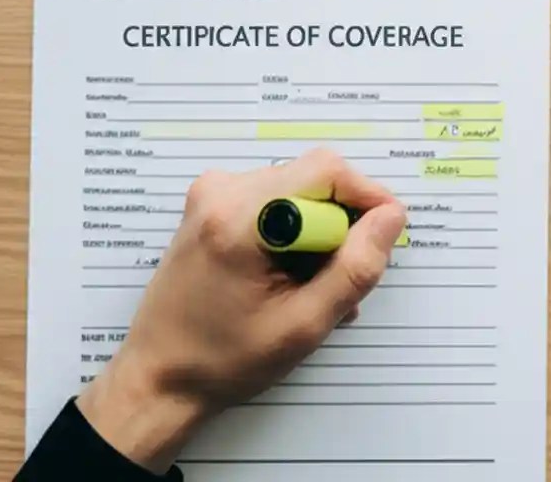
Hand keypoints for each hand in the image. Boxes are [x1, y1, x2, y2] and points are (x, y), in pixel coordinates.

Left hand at [77, 149, 406, 472]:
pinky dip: (296, 235)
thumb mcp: (304, 324)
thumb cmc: (225, 360)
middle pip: (314, 179)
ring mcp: (212, 195)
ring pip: (299, 192)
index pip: (327, 171)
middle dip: (342, 227)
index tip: (382, 244)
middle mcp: (221, 190)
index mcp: (239, 216)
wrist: (158, 378)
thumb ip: (354, 268)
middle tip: (344, 284)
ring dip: (320, 235)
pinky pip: (276, 202)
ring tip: (315, 291)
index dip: (367, 199)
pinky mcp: (211, 206)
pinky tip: (291, 279)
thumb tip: (392, 217)